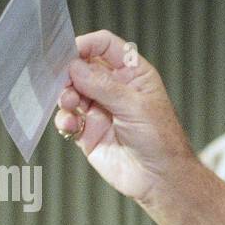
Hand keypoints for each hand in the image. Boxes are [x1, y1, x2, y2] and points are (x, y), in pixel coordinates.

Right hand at [55, 30, 197, 205]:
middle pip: (81, 67)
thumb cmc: (160, 140)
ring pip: (70, 92)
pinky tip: (72, 126)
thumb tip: (74, 66)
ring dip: (65, 96)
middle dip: (69, 74)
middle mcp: (113, 88)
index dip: (86, 45)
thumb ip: (104, 85)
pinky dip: (64, 119)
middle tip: (66, 85)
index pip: (104, 46)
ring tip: (71, 105)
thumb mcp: (135, 106)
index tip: (69, 53)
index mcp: (132, 74)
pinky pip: (68, 118)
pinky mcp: (88, 131)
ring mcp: (99, 109)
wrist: (160, 179)